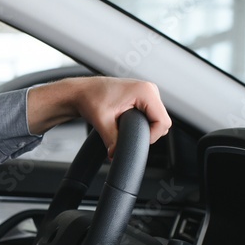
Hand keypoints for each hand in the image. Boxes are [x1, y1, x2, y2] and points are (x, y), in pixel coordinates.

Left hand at [26, 76, 170, 157]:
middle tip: (126, 135)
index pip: (163, 122)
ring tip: (124, 127)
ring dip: (145, 128)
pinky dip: (143, 123)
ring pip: (158, 119)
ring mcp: (148, 92)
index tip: (134, 141)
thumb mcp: (102, 121)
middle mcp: (150, 89)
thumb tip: (115, 154)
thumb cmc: (90, 98)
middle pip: (163, 121)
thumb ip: (111, 139)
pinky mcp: (143, 97)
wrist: (82, 92)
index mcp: (145, 91)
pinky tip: (127, 123)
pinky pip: (152, 116)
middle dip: (148, 133)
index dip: (151, 136)